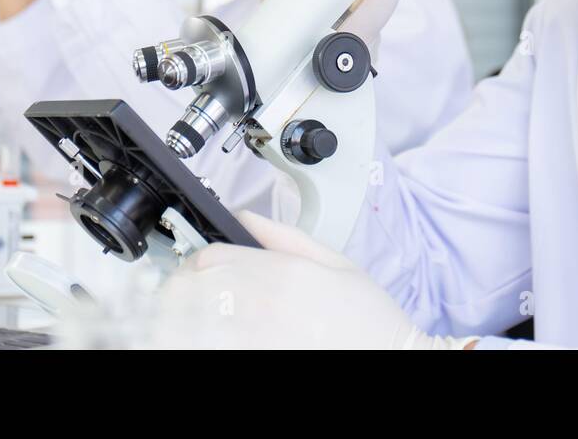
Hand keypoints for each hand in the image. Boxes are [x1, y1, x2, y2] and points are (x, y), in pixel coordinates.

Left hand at [152, 211, 472, 348]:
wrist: (395, 360)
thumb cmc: (372, 322)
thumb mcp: (338, 264)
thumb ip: (286, 237)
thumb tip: (247, 217)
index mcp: (283, 272)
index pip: (210, 257)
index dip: (196, 261)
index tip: (196, 269)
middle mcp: (264, 305)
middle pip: (192, 289)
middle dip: (183, 289)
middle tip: (187, 297)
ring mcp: (255, 339)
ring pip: (194, 322)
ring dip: (185, 318)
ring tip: (192, 321)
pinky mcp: (256, 356)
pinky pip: (213, 346)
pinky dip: (205, 340)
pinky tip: (212, 338)